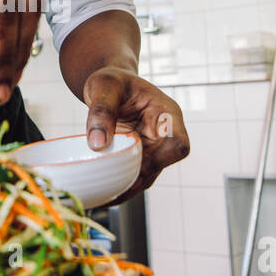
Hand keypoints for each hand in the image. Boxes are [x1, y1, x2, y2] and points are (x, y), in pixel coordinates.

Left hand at [82, 66, 188, 203]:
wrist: (110, 84)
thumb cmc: (112, 80)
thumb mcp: (104, 86)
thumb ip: (101, 110)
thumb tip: (98, 144)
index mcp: (166, 114)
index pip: (178, 144)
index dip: (161, 159)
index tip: (135, 162)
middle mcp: (164, 134)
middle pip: (160, 166)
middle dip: (137, 179)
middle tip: (110, 188)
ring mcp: (152, 147)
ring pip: (147, 176)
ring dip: (127, 187)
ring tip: (103, 195)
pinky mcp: (138, 156)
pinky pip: (134, 175)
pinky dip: (120, 184)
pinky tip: (102, 191)